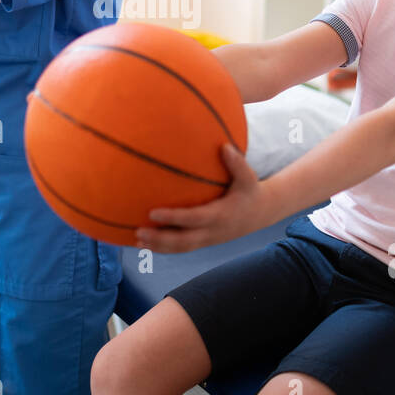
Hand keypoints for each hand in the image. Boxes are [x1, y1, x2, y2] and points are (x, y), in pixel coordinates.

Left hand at [134, 144, 269, 252]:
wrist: (259, 214)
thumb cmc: (249, 191)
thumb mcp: (248, 177)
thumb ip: (237, 163)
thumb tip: (224, 146)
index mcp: (220, 215)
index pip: (193, 219)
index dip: (173, 218)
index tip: (152, 213)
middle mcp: (212, 231)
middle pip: (183, 241)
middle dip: (160, 239)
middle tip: (138, 231)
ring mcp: (207, 239)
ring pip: (180, 248)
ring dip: (158, 247)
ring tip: (135, 240)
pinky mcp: (203, 241)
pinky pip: (182, 248)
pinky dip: (163, 248)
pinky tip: (145, 243)